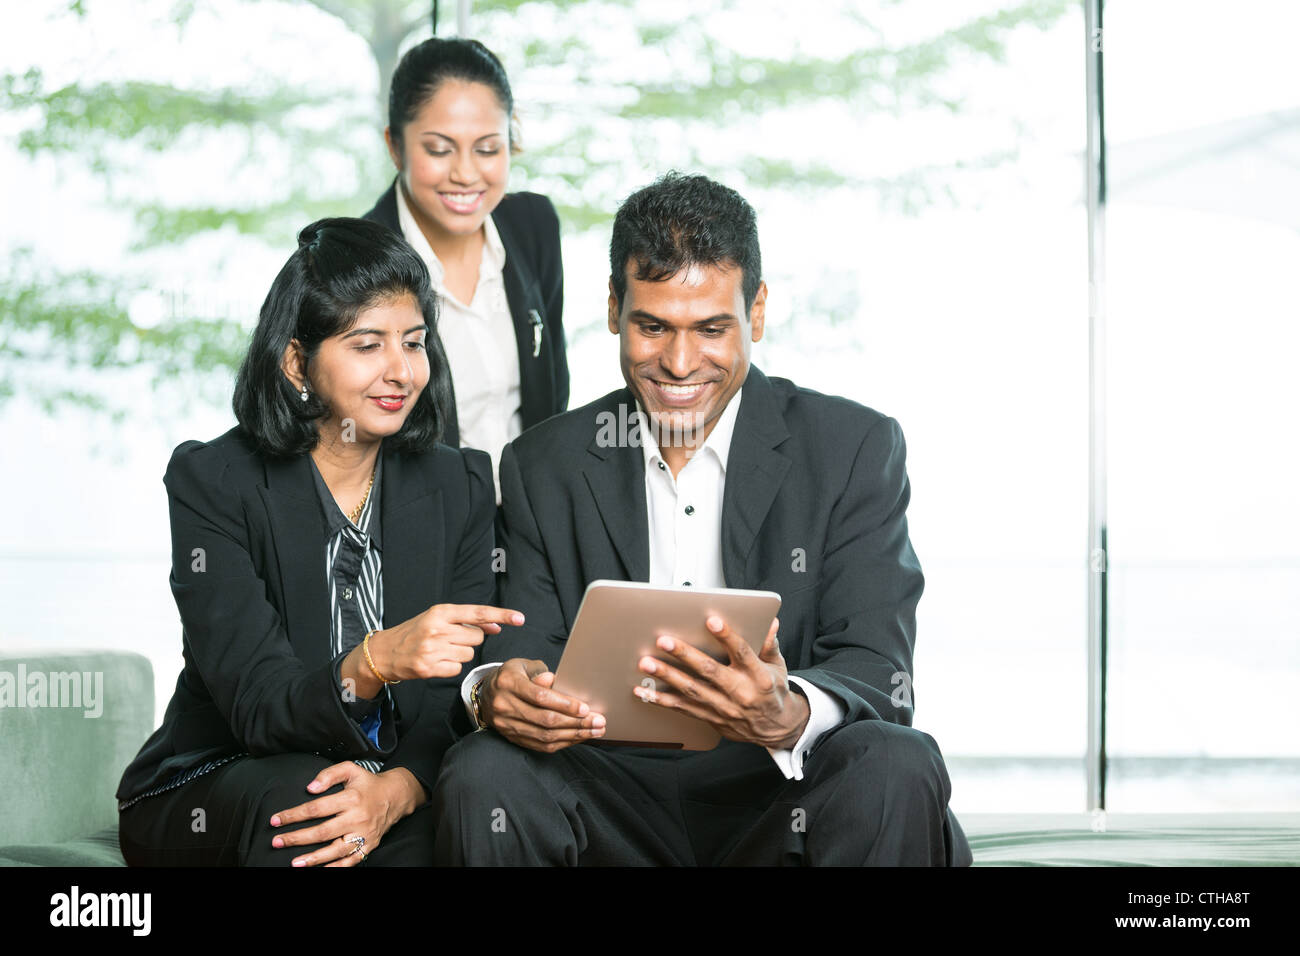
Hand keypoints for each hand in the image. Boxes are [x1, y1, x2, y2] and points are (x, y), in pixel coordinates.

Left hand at [269, 763, 421, 866]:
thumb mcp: (351, 769)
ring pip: (335, 850)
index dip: (294, 815)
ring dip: (313, 858)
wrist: (396, 796)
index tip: (276, 820)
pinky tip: (320, 870)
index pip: (316, 808)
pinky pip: (351, 860)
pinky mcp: (369, 845)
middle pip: (322, 832)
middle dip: (297, 838)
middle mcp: (357, 818)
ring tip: (295, 862)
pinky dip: (335, 867)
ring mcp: (364, 834)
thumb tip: (310, 788)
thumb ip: (329, 774)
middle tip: (277, 842)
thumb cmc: (368, 784)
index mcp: (351, 798)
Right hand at [344, 604, 523, 698]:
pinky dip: (451, 667)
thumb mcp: (438, 619)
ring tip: (441, 650)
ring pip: (468, 654)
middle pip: (476, 637)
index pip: (478, 612)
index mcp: (440, 612)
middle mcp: (437, 629)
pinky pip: (457, 669)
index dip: (501, 615)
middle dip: (468, 640)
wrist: (384, 652)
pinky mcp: (429, 668)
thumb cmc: (415, 632)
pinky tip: (436, 662)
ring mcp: (433, 650)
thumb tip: (497, 626)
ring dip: (460, 654)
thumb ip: (466, 621)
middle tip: (449, 640)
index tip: (520, 618)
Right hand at [479, 658, 605, 752]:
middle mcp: (505, 706)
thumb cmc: (513, 675)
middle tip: (599, 722)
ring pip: (544, 736)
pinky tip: (578, 738)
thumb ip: (539, 673)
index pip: (540, 697)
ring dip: (573, 735)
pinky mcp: (512, 737)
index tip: (585, 708)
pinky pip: (540, 745)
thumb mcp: (524, 666)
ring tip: (595, 731)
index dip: (564, 704)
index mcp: (508, 683)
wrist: (488, 693)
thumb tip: (555, 680)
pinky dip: (562, 743)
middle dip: (576, 723)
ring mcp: (507, 725)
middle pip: (545, 720)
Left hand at [634, 616, 809, 749]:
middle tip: (664, 641)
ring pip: (692, 690)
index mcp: (759, 676)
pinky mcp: (712, 718)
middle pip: (709, 671)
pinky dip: (662, 701)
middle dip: (685, 655)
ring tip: (647, 663)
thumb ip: (769, 644)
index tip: (712, 621)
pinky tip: (644, 692)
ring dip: (667, 676)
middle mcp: (740, 692)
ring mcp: (724, 708)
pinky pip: (683, 709)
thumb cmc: (773, 691)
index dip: (727, 637)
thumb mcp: (778, 666)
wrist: (776, 729)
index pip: (742, 653)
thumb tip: (770, 622)